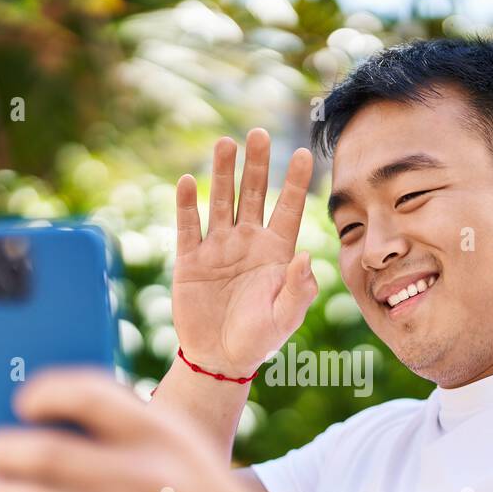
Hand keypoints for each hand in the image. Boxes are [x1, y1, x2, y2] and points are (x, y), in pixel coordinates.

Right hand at [172, 128, 316, 376]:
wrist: (220, 358)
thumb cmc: (260, 339)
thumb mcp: (286, 317)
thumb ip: (299, 288)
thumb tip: (306, 256)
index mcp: (276, 252)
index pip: (289, 208)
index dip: (295, 181)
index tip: (302, 152)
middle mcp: (248, 242)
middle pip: (253, 194)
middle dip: (256, 164)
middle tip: (258, 133)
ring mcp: (218, 247)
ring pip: (221, 201)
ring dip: (222, 173)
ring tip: (224, 143)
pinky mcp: (190, 259)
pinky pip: (188, 226)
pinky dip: (186, 205)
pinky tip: (186, 182)